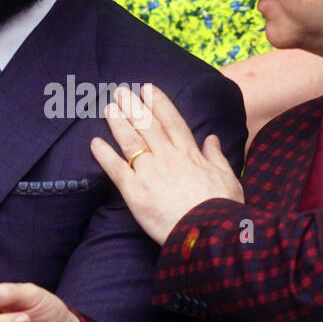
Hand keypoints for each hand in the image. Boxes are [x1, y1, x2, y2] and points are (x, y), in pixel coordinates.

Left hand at [91, 84, 243, 244]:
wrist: (208, 233)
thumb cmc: (222, 209)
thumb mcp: (227, 178)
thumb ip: (217, 156)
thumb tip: (212, 138)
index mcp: (190, 154)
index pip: (172, 122)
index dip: (159, 103)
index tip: (148, 89)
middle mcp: (167, 158)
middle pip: (147, 127)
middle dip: (133, 107)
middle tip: (121, 91)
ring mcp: (149, 173)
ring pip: (130, 142)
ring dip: (118, 123)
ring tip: (109, 108)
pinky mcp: (135, 192)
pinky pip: (116, 169)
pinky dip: (105, 155)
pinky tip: (95, 143)